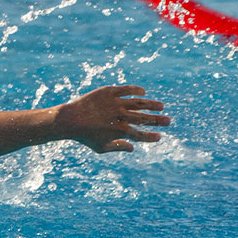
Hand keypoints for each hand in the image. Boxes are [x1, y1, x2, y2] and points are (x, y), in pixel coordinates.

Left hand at [53, 85, 169, 153]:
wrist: (69, 119)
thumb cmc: (85, 136)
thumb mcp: (100, 147)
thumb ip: (118, 148)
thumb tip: (133, 148)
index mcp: (118, 131)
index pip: (140, 134)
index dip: (151, 136)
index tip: (160, 136)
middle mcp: (118, 116)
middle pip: (143, 118)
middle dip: (158, 120)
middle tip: (169, 121)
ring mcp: (114, 103)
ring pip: (138, 102)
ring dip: (151, 104)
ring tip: (161, 106)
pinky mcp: (108, 92)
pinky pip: (126, 89)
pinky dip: (136, 90)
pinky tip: (144, 92)